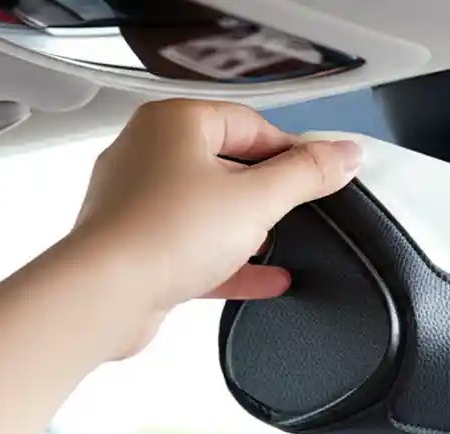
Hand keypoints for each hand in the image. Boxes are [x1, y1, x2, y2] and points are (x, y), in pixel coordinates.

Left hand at [59, 99, 362, 357]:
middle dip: (267, 192)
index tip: (322, 172)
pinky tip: (265, 279)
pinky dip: (228, 262)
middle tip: (301, 207)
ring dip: (248, 230)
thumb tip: (344, 154)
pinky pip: (193, 248)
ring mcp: (139, 203)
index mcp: (173, 123)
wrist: (105, 294)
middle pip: (228, 164)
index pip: (249, 123)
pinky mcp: (138, 248)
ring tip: (282, 244)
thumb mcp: (257, 199)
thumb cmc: (162, 233)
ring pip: (208, 209)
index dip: (291, 150)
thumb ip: (306, 175)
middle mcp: (149, 154)